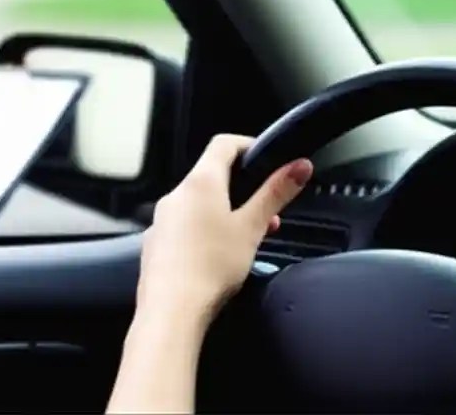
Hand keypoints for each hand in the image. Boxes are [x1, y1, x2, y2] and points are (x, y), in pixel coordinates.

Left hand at [137, 135, 312, 327]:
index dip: (247, 145)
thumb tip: (300, 165)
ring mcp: (161, 220)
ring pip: (198, 204)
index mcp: (200, 182)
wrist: (170, 312)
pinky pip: (184, 226)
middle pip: (211, 176)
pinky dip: (204, 230)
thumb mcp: (252, 228)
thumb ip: (275, 194)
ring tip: (247, 238)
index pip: (223, 144)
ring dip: (224, 212)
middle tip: (265, 211)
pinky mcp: (155, 244)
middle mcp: (176, 194)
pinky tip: (217, 256)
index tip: (266, 160)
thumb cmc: (212, 267)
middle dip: (242, 189)